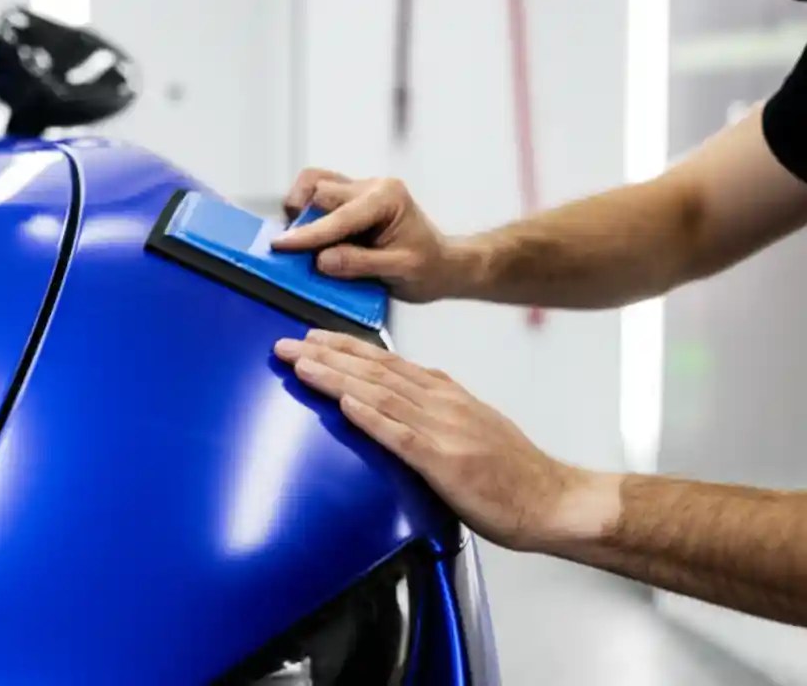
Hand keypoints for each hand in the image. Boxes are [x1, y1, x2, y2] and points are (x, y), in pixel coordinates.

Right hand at [273, 169, 467, 302]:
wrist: (441, 265)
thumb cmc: (427, 268)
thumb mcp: (401, 271)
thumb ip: (361, 264)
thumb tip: (321, 260)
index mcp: (387, 198)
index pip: (340, 216)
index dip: (309, 234)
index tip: (281, 245)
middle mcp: (372, 186)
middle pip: (320, 189)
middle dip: (301, 219)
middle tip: (291, 250)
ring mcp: (360, 189)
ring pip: (315, 182)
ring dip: (300, 207)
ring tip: (298, 239)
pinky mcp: (350, 198)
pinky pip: (318, 193)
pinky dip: (306, 211)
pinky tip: (309, 235)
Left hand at [273, 330, 618, 551]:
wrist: (553, 501)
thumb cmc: (512, 472)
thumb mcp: (469, 426)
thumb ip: (432, 412)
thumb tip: (394, 403)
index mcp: (444, 393)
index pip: (384, 362)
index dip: (344, 348)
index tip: (311, 338)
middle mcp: (441, 403)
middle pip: (374, 371)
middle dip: (326, 355)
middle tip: (286, 344)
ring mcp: (443, 430)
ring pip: (380, 395)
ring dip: (337, 378)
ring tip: (302, 365)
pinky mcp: (446, 462)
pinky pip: (402, 436)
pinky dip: (372, 418)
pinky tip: (346, 405)